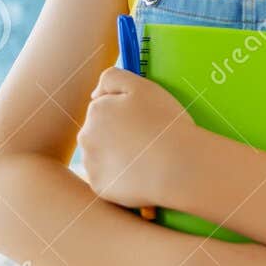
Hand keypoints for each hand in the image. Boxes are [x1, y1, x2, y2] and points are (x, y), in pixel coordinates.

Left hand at [78, 66, 198, 207]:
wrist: (179, 165)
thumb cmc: (165, 123)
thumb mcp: (143, 87)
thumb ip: (112, 78)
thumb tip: (94, 94)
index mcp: (96, 111)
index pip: (105, 108)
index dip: (127, 113)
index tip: (146, 120)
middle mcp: (86, 136)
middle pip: (101, 132)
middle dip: (118, 134)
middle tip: (148, 139)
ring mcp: (91, 164)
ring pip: (104, 156)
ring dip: (119, 155)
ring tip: (148, 157)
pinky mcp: (100, 187)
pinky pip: (110, 179)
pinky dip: (123, 176)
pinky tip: (143, 173)